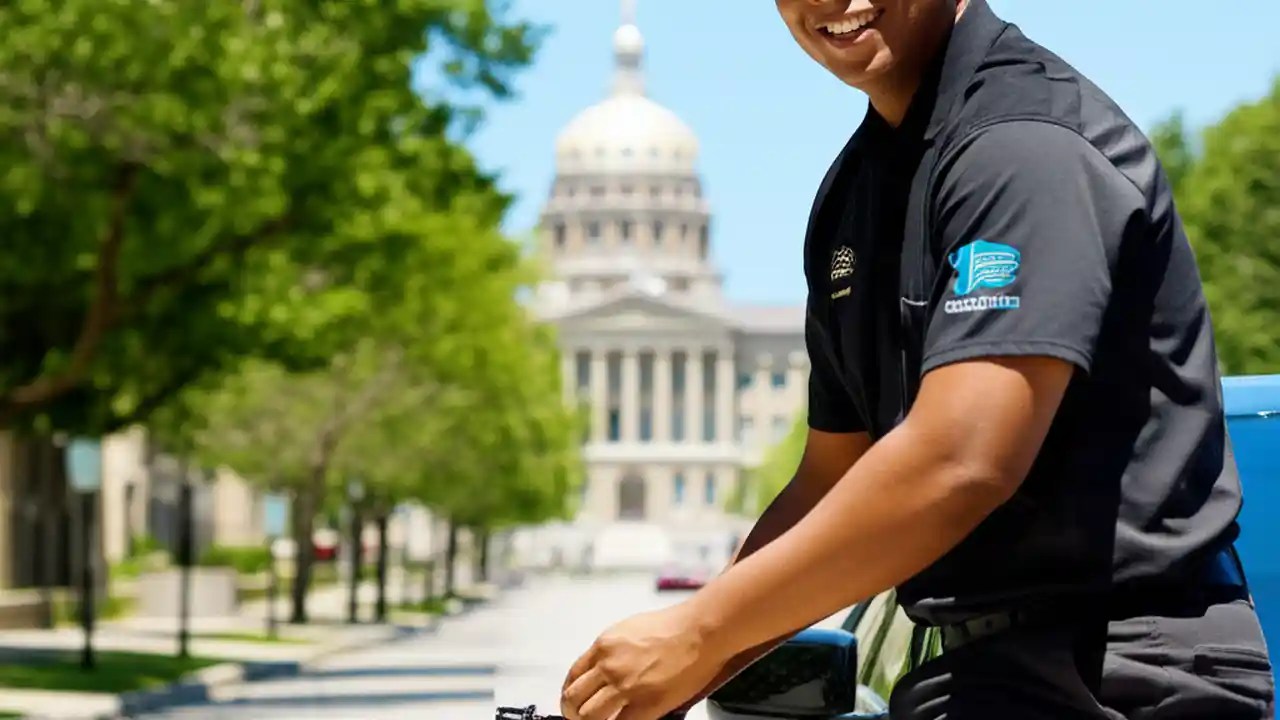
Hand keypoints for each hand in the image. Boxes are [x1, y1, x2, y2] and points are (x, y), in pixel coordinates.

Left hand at [560, 601, 722, 719]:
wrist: (699, 631)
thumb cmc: (672, 627)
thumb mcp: (629, 630)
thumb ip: (611, 652)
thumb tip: (602, 670)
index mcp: (603, 646)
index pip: (572, 676)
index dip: (570, 693)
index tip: (573, 702)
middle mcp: (608, 666)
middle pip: (573, 699)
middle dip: (573, 713)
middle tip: (580, 718)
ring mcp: (625, 687)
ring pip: (589, 716)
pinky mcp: (645, 705)